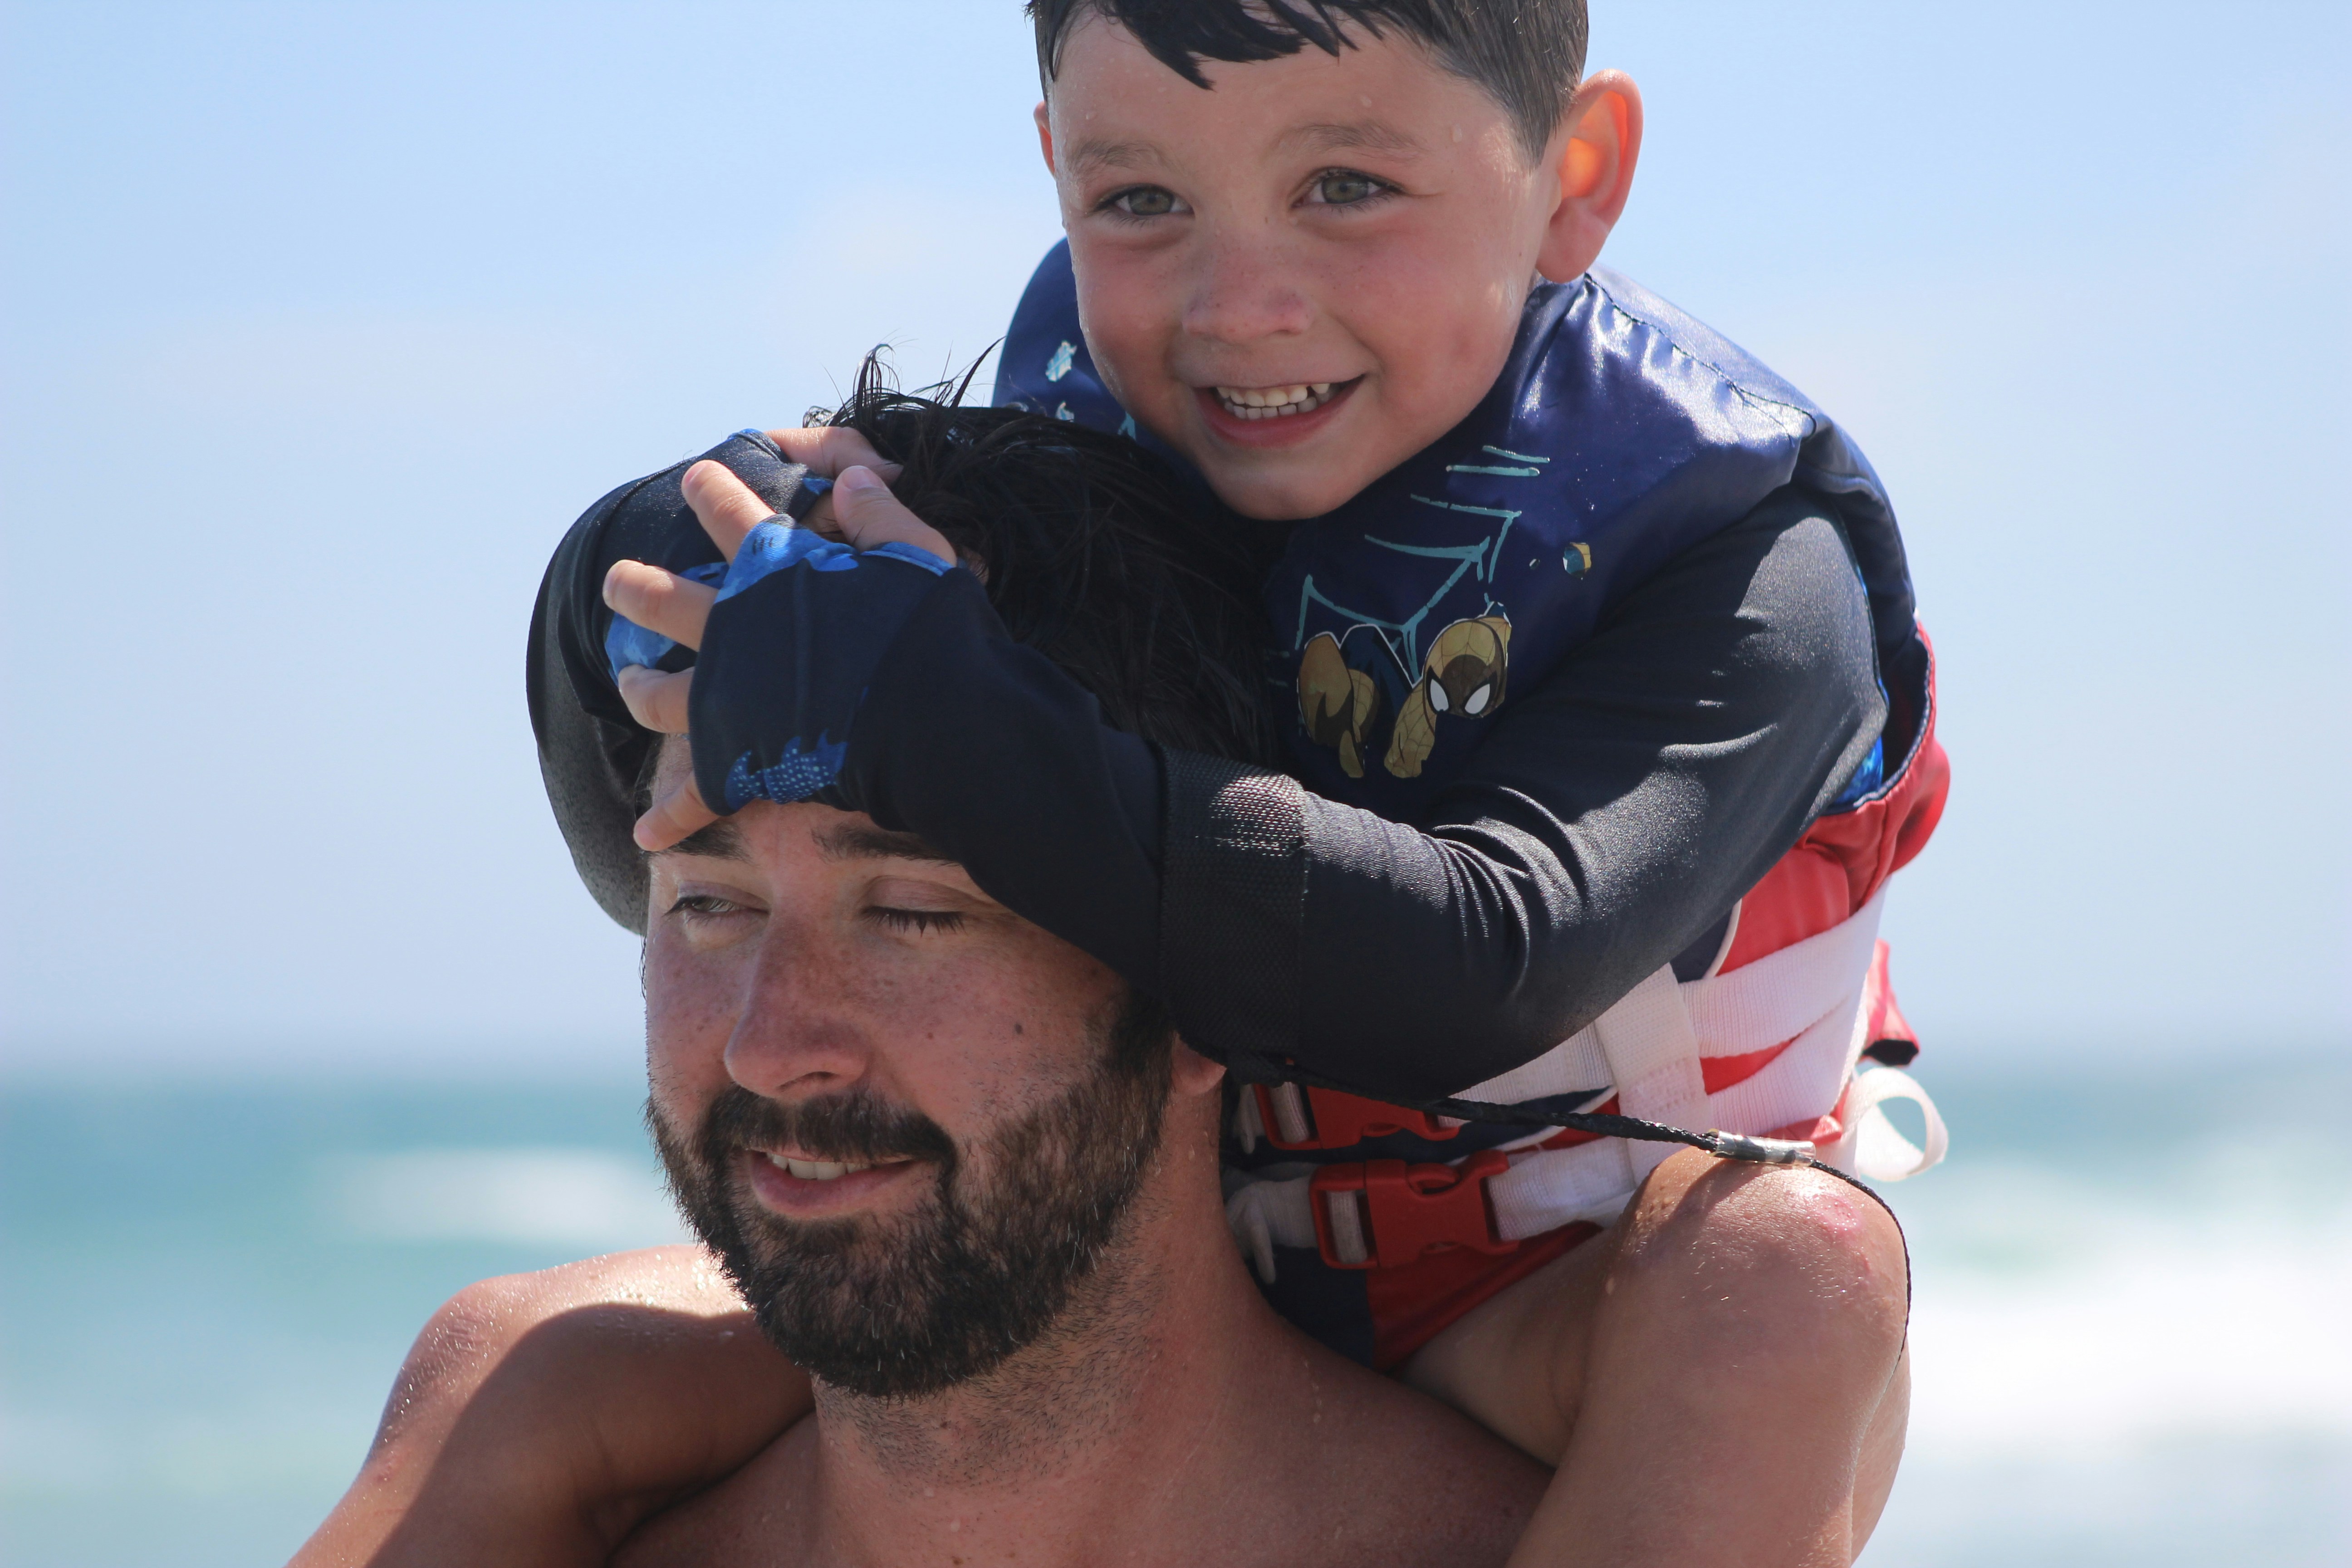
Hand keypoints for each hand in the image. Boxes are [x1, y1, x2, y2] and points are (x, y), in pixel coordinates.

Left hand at [605, 453, 956, 850]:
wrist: (937, 724)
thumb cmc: (936, 633)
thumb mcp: (919, 555)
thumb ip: (880, 515)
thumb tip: (853, 478)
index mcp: (773, 569)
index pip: (728, 512)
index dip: (711, 490)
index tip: (698, 480)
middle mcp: (732, 628)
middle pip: (658, 600)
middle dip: (633, 588)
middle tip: (619, 583)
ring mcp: (726, 698)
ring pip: (654, 694)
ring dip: (637, 684)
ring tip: (631, 679)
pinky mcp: (736, 762)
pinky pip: (691, 797)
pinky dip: (667, 818)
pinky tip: (644, 835)